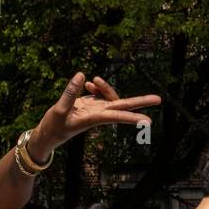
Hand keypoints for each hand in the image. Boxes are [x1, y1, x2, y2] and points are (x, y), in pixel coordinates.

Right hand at [32, 72, 160, 155]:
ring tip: (92, 81)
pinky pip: (101, 92)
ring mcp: (97, 109)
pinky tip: (87, 84)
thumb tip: (82, 74)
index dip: (132, 117)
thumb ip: (70, 93)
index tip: (147, 121)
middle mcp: (99, 114)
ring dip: (104, 86)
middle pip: (124, 106)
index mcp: (94, 119)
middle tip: (159, 99)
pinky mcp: (92, 105)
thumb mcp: (58, 110)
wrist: (49, 133)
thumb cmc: (54, 126)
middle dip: (141, 102)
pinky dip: (97, 86)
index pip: (116, 116)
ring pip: (110, 95)